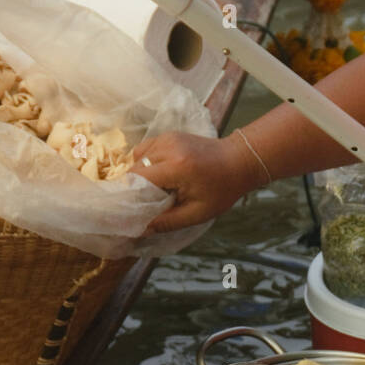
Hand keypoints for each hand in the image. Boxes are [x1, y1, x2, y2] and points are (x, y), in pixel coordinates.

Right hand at [131, 132, 253, 233]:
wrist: (238, 160)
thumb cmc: (222, 189)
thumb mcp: (198, 212)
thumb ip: (168, 222)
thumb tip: (142, 229)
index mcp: (177, 167)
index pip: (138, 179)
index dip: (129, 195)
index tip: (127, 209)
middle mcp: (168, 148)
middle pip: (135, 168)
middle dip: (134, 187)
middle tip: (142, 203)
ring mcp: (167, 138)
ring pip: (137, 158)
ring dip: (139, 175)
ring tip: (154, 189)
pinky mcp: (168, 135)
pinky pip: (145, 150)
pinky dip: (145, 163)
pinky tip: (158, 175)